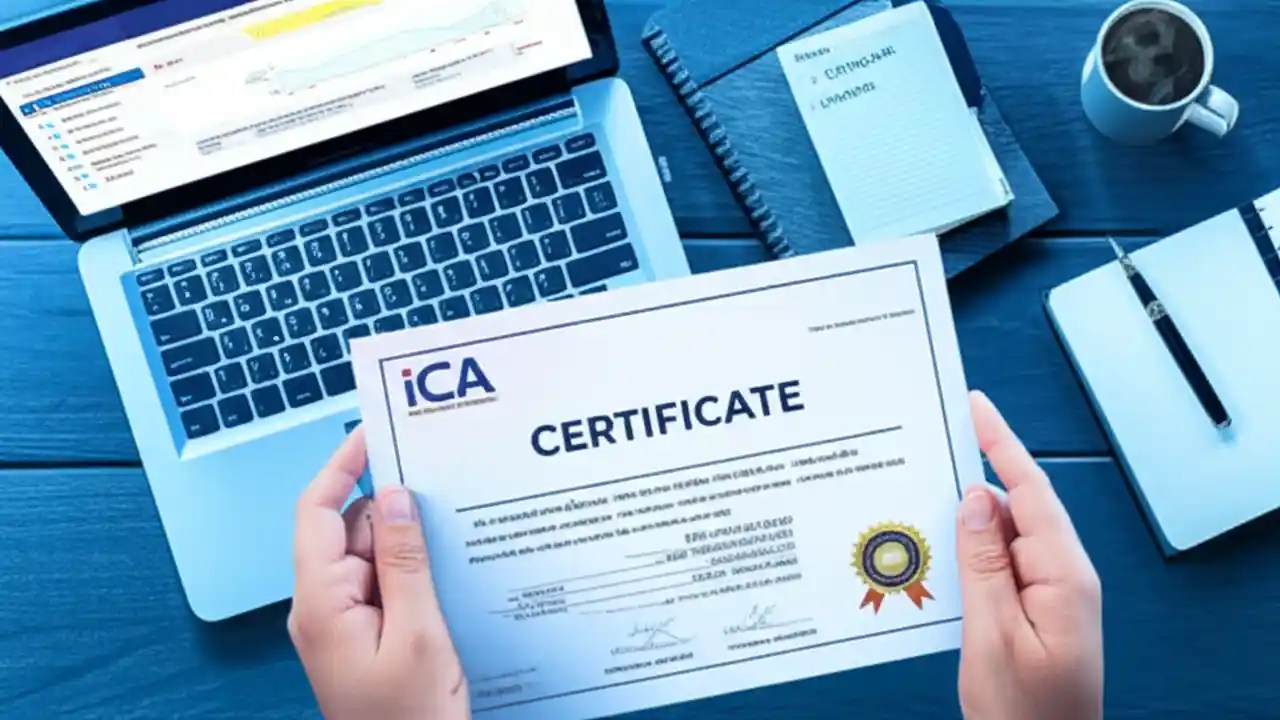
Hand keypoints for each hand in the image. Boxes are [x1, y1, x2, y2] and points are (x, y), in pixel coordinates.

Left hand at [289, 429, 469, 719]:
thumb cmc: (411, 719)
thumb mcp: (419, 633)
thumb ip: (404, 561)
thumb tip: (394, 496)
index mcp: (322, 604)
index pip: (318, 513)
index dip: (342, 467)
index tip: (374, 434)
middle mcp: (323, 607)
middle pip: (349, 530)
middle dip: (391, 506)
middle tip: (441, 484)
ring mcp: (343, 622)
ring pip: (370, 556)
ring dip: (407, 542)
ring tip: (454, 538)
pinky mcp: (364, 635)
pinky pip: (384, 584)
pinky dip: (411, 571)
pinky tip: (446, 571)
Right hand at [956, 392, 1102, 719]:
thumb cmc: (1024, 717)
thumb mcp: (992, 636)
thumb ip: (985, 563)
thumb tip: (978, 499)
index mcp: (1064, 577)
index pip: (1032, 492)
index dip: (1002, 444)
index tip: (977, 406)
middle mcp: (1063, 578)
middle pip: (1018, 507)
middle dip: (977, 474)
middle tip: (935, 443)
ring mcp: (1050, 595)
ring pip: (1005, 536)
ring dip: (968, 519)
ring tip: (925, 497)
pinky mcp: (1034, 612)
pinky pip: (1000, 564)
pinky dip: (971, 552)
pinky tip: (941, 552)